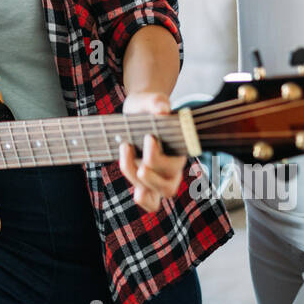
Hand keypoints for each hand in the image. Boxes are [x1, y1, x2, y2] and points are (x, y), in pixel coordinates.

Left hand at [119, 92, 185, 211]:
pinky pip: (152, 202)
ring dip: (136, 178)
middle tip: (131, 146)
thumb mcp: (149, 101)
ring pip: (157, 192)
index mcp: (179, 148)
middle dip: (149, 170)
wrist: (139, 113)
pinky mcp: (147, 182)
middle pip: (168, 184)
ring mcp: (160, 177)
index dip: (159, 157)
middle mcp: (173, 167)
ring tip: (125, 151)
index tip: (148, 137)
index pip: (176, 163)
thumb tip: (162, 109)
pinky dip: (145, 200)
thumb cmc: (147, 109)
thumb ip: (157, 102)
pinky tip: (136, 194)